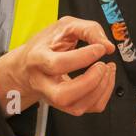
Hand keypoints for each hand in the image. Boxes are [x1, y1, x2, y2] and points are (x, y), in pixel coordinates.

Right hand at [0, 16, 115, 116]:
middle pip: (63, 95)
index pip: (57, 64)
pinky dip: (103, 95)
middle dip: (90, 82)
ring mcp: (53, 97)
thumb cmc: (46, 45)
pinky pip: (88, 108)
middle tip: (102, 65)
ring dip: (100, 89)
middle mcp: (42, 83)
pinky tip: (105, 79)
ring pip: (76, 107)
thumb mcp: (64, 27)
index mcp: (37, 59)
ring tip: (107, 70)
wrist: (28, 65)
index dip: (83, 57)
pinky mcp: (65, 105)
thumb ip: (88, 30)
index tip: (100, 48)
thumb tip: (107, 46)